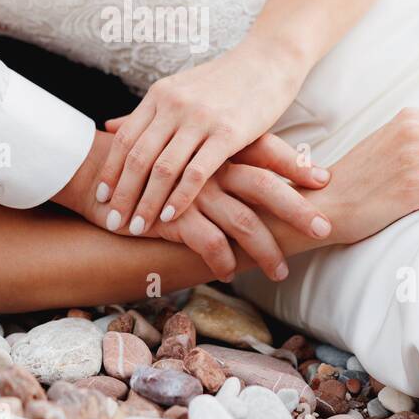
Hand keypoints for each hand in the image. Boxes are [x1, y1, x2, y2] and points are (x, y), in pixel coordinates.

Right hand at [55, 129, 329, 280]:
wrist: (93, 168)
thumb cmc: (145, 162)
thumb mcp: (183, 152)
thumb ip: (214, 155)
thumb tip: (247, 168)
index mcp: (216, 143)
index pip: (266, 149)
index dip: (296, 164)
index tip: (326, 180)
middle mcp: (210, 164)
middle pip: (266, 185)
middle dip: (298, 209)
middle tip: (324, 229)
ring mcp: (192, 189)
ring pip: (243, 220)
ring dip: (266, 249)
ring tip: (281, 272)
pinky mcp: (172, 215)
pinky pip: (207, 241)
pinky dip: (222, 260)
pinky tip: (229, 275)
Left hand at [93, 38, 308, 238]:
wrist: (269, 59)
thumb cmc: (224, 80)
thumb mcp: (179, 89)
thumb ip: (146, 112)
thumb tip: (108, 127)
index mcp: (160, 96)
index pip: (125, 139)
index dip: (109, 170)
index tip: (100, 197)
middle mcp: (174, 105)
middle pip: (137, 158)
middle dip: (122, 194)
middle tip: (113, 222)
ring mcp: (200, 119)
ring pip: (162, 168)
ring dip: (147, 202)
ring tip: (137, 228)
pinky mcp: (229, 132)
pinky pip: (196, 172)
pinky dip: (180, 198)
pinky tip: (170, 217)